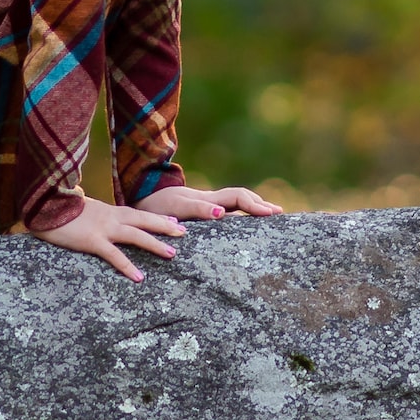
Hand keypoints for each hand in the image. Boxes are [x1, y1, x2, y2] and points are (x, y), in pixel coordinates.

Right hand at [30, 196, 186, 281]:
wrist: (43, 206)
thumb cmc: (58, 208)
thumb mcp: (79, 207)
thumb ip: (89, 209)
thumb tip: (86, 201)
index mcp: (109, 210)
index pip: (138, 213)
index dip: (156, 217)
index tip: (174, 220)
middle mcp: (111, 216)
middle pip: (144, 219)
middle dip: (165, 225)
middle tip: (184, 231)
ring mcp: (103, 228)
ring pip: (136, 235)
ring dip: (155, 244)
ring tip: (172, 254)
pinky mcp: (92, 240)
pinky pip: (114, 255)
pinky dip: (128, 266)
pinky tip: (139, 278)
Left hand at [134, 185, 282, 221]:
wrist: (139, 197)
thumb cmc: (155, 205)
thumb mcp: (175, 207)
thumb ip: (197, 209)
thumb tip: (221, 213)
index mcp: (207, 199)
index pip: (238, 198)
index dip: (256, 205)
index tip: (271, 214)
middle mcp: (210, 200)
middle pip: (241, 196)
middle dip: (260, 204)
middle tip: (279, 214)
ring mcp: (206, 204)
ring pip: (235, 201)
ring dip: (253, 206)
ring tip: (270, 216)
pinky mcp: (200, 210)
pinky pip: (226, 209)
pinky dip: (241, 213)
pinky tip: (246, 222)